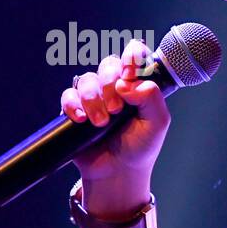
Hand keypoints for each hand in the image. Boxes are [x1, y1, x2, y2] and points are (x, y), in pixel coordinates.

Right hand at [60, 38, 170, 192]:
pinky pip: (69, 95)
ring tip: (101, 123)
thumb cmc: (140, 146)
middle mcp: (115, 86)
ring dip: (93, 100)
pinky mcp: (76, 109)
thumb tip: (126, 83)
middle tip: (116, 110)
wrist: (118, 172)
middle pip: (108, 64)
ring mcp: (94, 97)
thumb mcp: (157, 122)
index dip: (130, 56)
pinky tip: (81, 119)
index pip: (134, 54)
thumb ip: (151, 97)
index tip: (129, 74)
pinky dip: (73, 105)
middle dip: (110, 85)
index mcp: (137, 83)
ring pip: (87, 80)